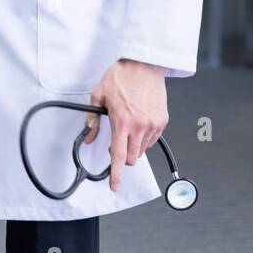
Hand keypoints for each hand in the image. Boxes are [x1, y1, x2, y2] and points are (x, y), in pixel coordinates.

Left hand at [85, 58, 168, 191]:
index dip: (116, 174)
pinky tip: (138, 123)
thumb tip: (90, 137)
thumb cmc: (120, 77)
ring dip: (133, 146)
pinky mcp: (163, 121)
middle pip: (132, 157)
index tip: (114, 186)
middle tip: (115, 142)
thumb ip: (93, 120)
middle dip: (123, 156)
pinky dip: (144, 137)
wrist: (143, 66)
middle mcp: (140, 126)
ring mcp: (154, 124)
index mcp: (122, 122)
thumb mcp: (98, 96)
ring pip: (142, 150)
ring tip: (127, 126)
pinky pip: (152, 139)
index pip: (119, 155)